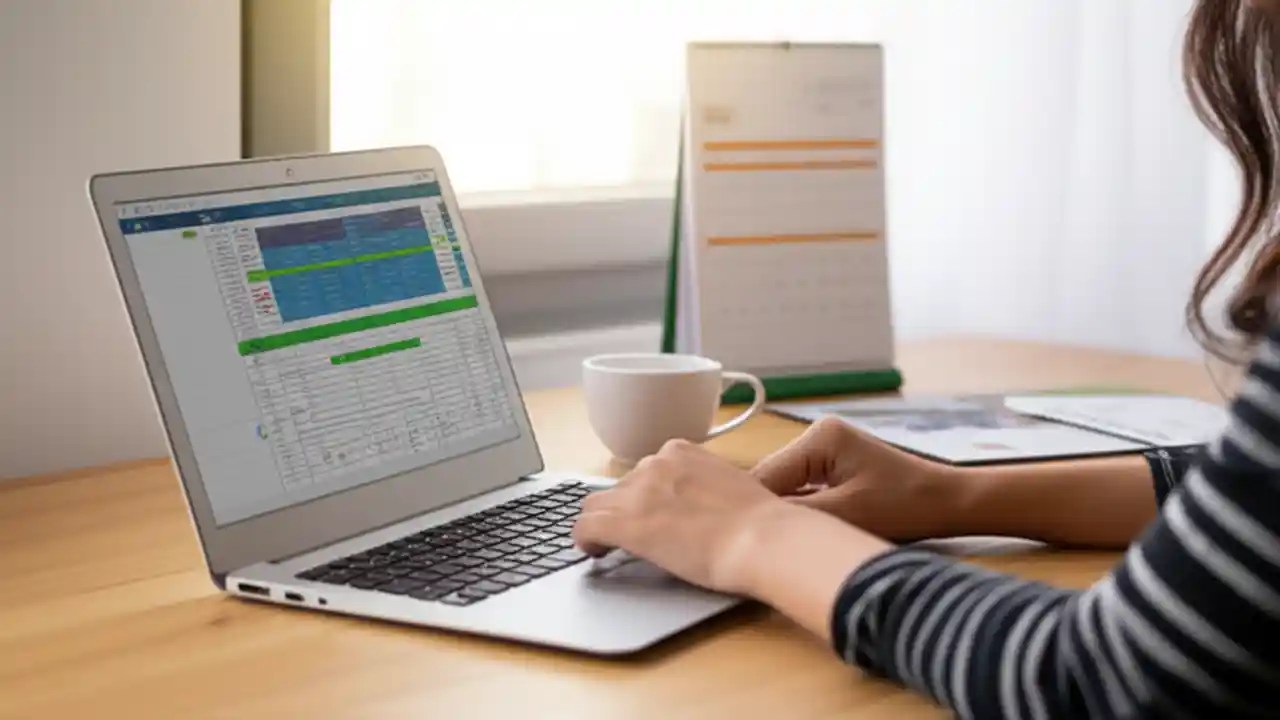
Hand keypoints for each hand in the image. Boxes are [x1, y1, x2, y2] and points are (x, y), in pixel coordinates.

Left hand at [573, 439, 806, 594]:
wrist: (761, 539)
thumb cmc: (759, 521)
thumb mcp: (730, 485)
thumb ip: (704, 485)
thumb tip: (697, 505)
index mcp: (681, 452)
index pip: (646, 471)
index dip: (644, 495)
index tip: (651, 512)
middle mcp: (654, 465)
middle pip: (620, 487)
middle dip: (625, 509)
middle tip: (637, 534)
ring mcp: (636, 494)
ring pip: (595, 505)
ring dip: (601, 523)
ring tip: (608, 544)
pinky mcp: (624, 524)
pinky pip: (585, 528)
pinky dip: (585, 540)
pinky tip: (593, 552)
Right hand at [752, 417, 966, 540]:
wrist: (950, 502)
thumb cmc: (906, 506)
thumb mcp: (846, 515)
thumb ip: (797, 516)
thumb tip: (753, 526)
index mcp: (820, 437)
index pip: (767, 475)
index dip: (752, 510)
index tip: (737, 541)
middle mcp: (817, 434)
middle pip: (772, 478)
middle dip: (766, 511)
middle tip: (754, 546)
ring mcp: (825, 447)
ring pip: (784, 485)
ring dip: (783, 512)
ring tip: (774, 542)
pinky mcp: (834, 463)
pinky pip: (802, 487)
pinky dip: (800, 509)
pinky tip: (800, 531)